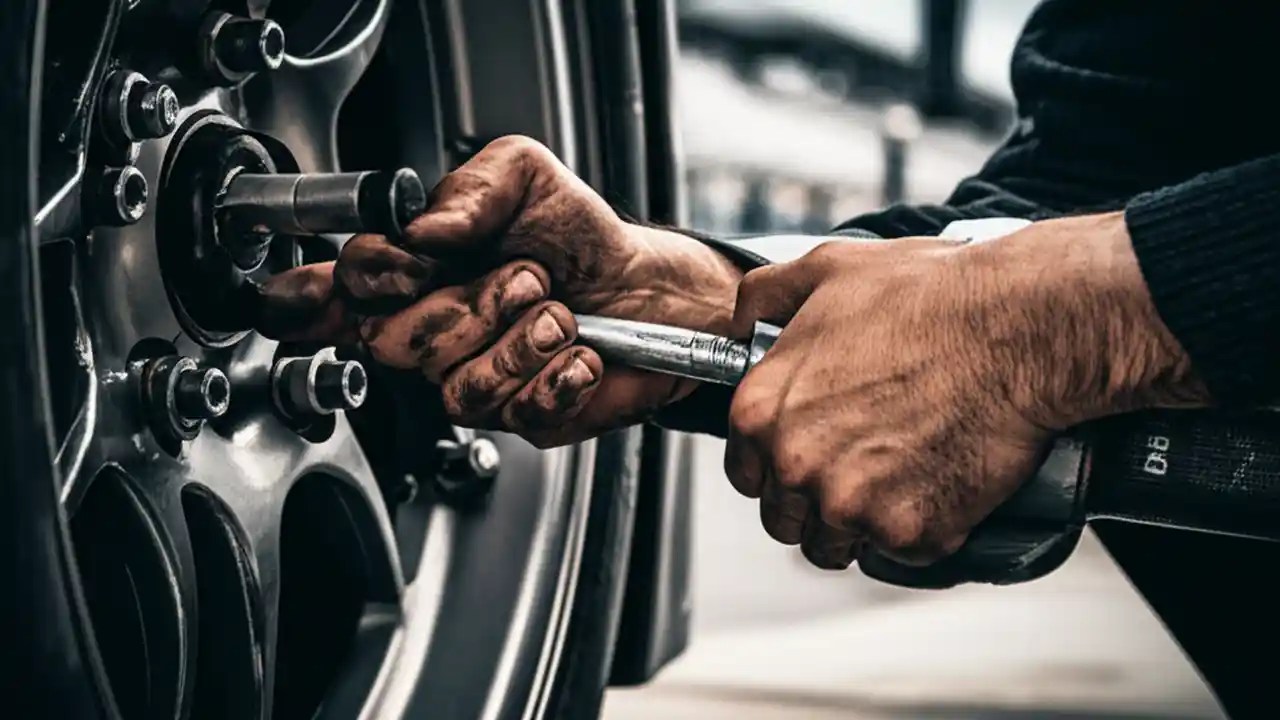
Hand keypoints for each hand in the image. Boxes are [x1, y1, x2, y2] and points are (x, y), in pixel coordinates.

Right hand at [256, 135, 741, 445]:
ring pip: (455, 388)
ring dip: (522, 342)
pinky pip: (516, 415)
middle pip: (391, 344)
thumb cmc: (579, 238)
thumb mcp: (525, 177)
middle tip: (526, 277)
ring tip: (559, 314)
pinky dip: (560, 377)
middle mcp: (433, 329)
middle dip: (467, 306)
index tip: (406, 271)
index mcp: (415, 271)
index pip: (339, 291)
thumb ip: (469, 187)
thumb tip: (423, 229)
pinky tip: (580, 354)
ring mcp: (472, 378)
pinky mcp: (519, 418)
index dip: (346, 289)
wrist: (649, 289)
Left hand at [724, 212, 1209, 569]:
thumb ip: (765, 294)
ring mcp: (850, 505)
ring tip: (901, 479)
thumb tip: (740, 317)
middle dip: (816, 500)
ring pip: (836, 545)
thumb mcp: (826, 269)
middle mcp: (795, 465)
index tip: (808, 454)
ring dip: (860, 524)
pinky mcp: (909, 533)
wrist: (1017, 328)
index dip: (777, 465)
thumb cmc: (929, 296)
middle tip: (863, 465)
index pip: (745, 472)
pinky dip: (919, 532)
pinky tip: (937, 487)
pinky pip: (899, 555)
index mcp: (761, 411)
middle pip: (786, 517)